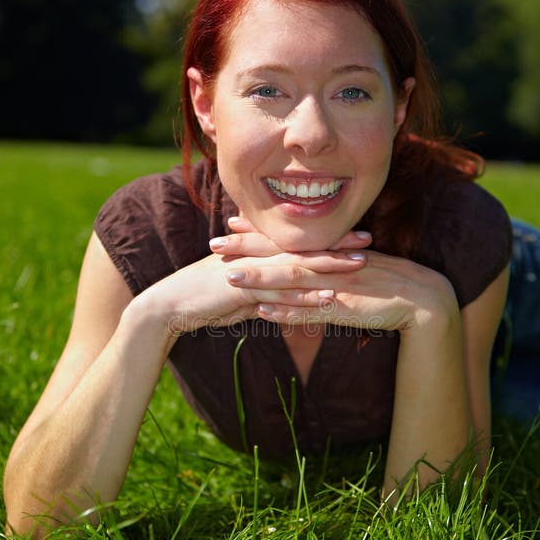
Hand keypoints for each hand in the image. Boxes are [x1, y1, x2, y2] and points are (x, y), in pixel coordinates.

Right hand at [131, 218, 369, 340]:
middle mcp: (255, 255)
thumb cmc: (203, 297)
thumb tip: (277, 293)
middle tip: (369, 241)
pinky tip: (328, 299)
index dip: (327, 237)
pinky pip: (279, 294)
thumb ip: (259, 284)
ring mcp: (249, 272)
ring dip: (329, 267)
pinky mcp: (242, 290)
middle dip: (336, 244)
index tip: (355, 234)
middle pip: (302, 248)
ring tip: (359, 266)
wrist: (171, 305)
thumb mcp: (236, 286)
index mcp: (255, 251)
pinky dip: (304, 297)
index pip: (297, 241)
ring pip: (295, 267)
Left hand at [219, 222, 457, 333]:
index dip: (259, 231)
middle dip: (247, 248)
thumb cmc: (388, 283)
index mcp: (330, 250)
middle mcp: (329, 263)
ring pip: (292, 279)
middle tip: (214, 242)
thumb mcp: (354, 265)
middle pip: (282, 252)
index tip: (230, 223)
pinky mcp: (345, 308)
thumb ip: (328, 263)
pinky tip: (263, 311)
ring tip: (228, 276)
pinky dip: (287, 310)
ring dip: (259, 278)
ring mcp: (336, 285)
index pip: (289, 237)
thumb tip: (306, 261)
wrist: (422, 298)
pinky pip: (311, 310)